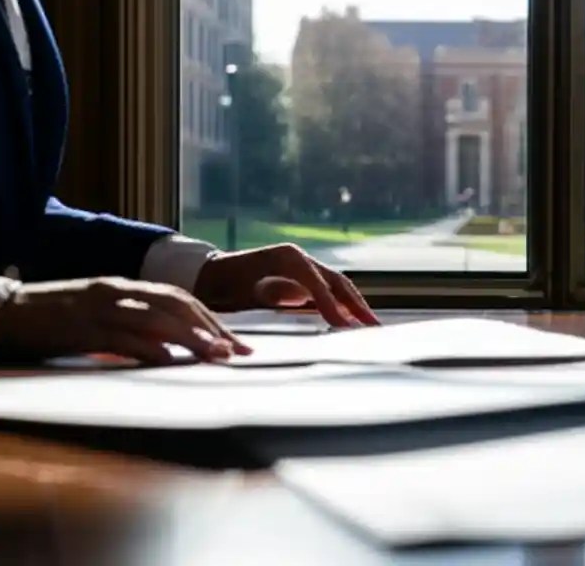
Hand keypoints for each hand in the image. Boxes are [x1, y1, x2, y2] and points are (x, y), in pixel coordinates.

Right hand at [0, 277, 252, 364]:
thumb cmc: (50, 320)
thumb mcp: (98, 316)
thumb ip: (132, 325)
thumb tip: (169, 348)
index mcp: (123, 287)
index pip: (179, 298)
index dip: (210, 319)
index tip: (235, 342)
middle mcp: (117, 292)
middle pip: (176, 305)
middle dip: (211, 327)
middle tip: (238, 352)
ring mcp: (99, 308)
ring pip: (155, 319)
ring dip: (189, 337)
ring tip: (215, 354)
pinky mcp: (80, 328)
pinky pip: (120, 337)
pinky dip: (147, 348)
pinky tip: (168, 360)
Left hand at [193, 243, 379, 327]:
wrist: (210, 275)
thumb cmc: (223, 285)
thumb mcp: (244, 289)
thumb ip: (273, 293)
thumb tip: (304, 298)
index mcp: (289, 257)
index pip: (319, 284)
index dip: (334, 306)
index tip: (346, 327)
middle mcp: (301, 257)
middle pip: (337, 282)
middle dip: (357, 305)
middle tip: (374, 327)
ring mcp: (303, 266)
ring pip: (338, 286)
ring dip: (355, 306)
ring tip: (371, 326)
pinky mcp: (303, 277)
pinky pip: (329, 290)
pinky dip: (343, 305)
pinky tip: (352, 321)